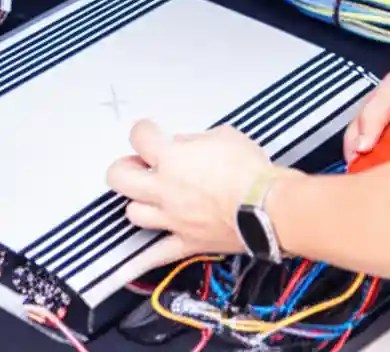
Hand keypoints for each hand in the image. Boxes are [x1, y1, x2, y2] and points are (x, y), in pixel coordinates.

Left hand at [106, 120, 284, 269]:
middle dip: (124, 168)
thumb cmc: (251, 172)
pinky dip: (144, 256)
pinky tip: (134, 259)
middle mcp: (165, 189)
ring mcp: (173, 217)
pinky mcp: (187, 241)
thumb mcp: (224, 137)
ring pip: (133, 213)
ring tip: (148, 198)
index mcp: (172, 158)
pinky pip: (157, 254)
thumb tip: (187, 145)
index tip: (148, 132)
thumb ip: (196, 141)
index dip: (142, 131)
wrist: (269, 206)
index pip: (140, 138)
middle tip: (136, 165)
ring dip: (138, 203)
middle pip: (120, 178)